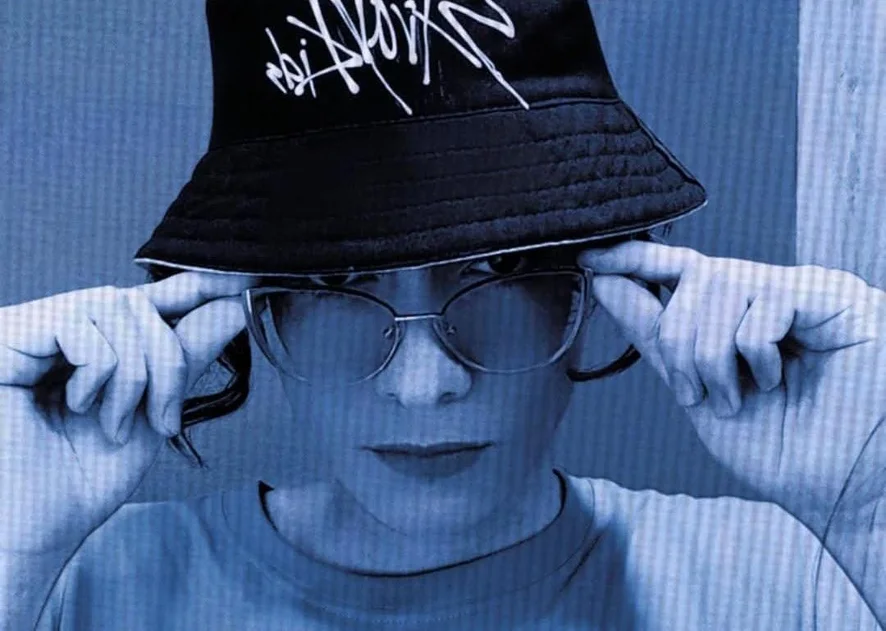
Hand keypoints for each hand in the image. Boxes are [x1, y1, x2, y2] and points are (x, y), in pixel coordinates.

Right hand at [0, 272, 258, 555]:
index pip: (149, 297)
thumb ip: (185, 358)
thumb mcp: (152, 412)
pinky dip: (97, 373)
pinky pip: (79, 324)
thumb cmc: (84, 478)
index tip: (240, 278)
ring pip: (117, 309)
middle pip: (141, 305)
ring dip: (135, 376)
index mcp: (96, 343)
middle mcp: (62, 327)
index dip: (192, 284)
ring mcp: (34, 327)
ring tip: (112, 425)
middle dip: (168, 362)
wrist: (35, 525)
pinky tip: (75, 408)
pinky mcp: (10, 333)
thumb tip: (230, 309)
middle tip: (161, 420)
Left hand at [578, 241, 885, 522]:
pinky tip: (777, 381)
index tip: (593, 259)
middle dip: (677, 339)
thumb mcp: (696, 391)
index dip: (635, 258)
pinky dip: (754, 353)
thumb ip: (655, 335)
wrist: (836, 491)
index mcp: (738, 315)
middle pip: (692, 277)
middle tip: (695, 393)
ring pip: (719, 286)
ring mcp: (804, 292)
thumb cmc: (778, 449)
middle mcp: (770, 295)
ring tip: (736, 397)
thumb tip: (607, 281)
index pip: (680, 267)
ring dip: (711, 355)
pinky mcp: (836, 298)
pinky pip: (763, 303)